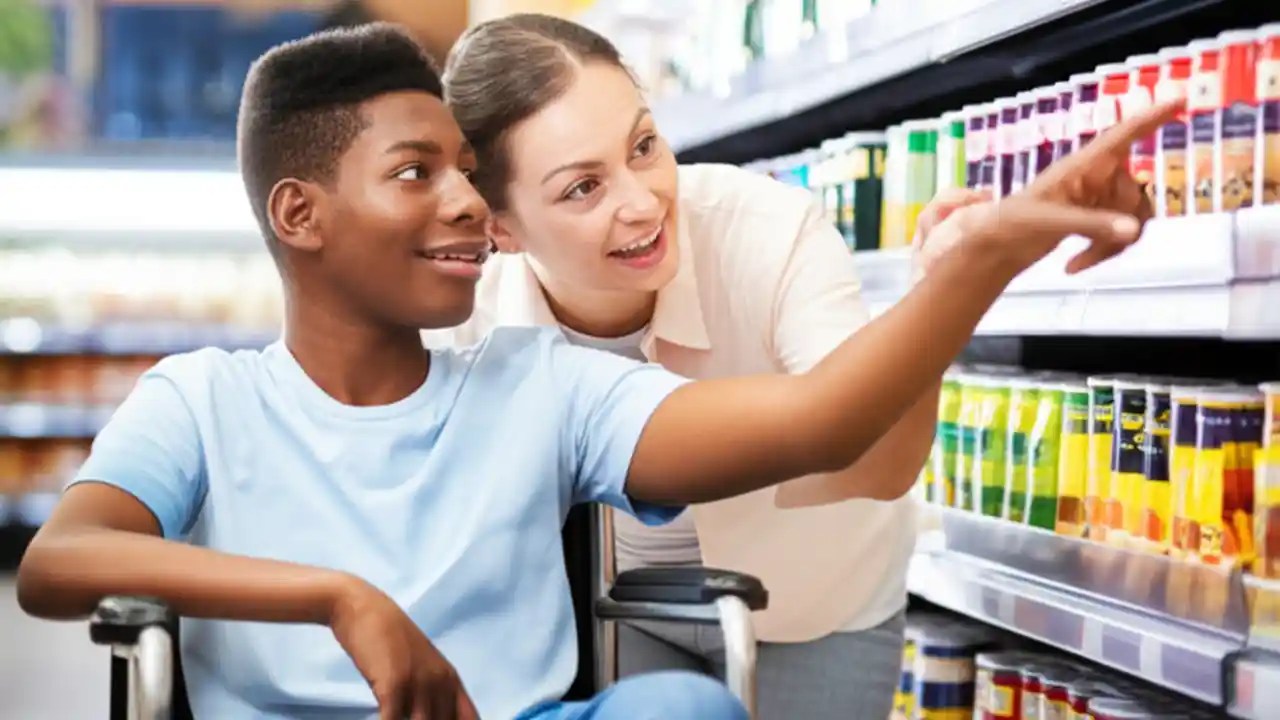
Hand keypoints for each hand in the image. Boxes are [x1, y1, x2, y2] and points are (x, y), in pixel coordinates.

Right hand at [329, 577, 478, 719]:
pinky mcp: (394, 686)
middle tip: (409, 718)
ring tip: (395, 717)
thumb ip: (431, 693)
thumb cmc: (387, 638)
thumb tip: (432, 715)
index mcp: (450, 679)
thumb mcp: (419, 665)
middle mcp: (440, 682)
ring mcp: (419, 683)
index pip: (470, 718)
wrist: (361, 608)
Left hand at [925, 98, 1181, 279]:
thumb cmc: (1011, 222)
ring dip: (1112, 246)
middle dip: (1123, 225)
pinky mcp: (1092, 219)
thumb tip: (1132, 232)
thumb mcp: (1049, 221)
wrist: (994, 248)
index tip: (1181, 97)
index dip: (1152, 117)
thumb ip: (1091, 225)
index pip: (1122, 136)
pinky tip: (1073, 267)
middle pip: (1136, 195)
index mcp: (1082, 165)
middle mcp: (1094, 177)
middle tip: (1097, 250)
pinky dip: (1102, 253)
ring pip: (1132, 219)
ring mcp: (1096, 199)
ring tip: (1077, 263)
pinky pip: (1118, 234)